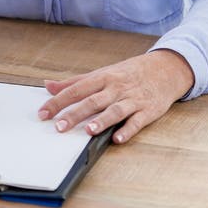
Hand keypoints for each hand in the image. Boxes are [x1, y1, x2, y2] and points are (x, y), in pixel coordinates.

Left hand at [38, 50, 194, 143]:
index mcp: (102, 78)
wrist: (164, 69)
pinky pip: (137, 121)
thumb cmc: (128, 73)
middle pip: (92, 101)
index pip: (76, 89)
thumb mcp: (101, 73)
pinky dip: (127, 130)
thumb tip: (48, 86)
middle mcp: (115, 88)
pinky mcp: (147, 110)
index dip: (58, 101)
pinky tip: (118, 139)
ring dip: (102, 120)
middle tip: (59, 126)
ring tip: (89, 131)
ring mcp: (132, 99)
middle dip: (75, 114)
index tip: (43, 113)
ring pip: (115, 110)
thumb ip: (74, 82)